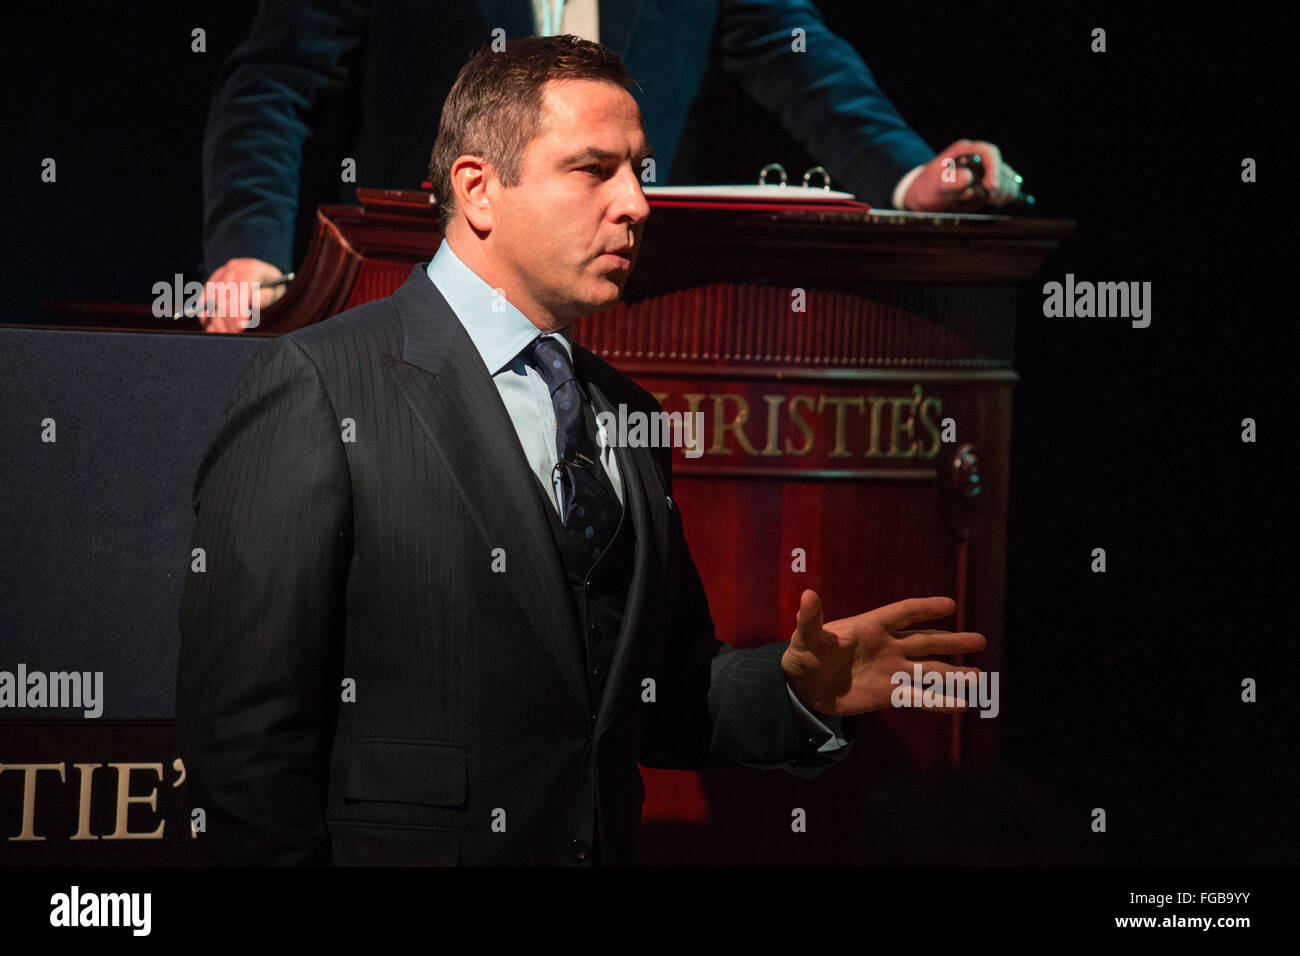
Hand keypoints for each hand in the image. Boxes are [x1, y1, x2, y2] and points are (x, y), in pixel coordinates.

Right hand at [198, 258, 285, 332]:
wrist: (266, 274)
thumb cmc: (275, 287)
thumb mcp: (278, 292)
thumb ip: (267, 297)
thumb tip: (254, 303)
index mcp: (252, 268)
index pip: (240, 289)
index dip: (238, 308)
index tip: (241, 326)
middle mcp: (235, 268)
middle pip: (224, 295)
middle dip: (228, 318)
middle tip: (234, 334)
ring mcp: (222, 273)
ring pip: (212, 298)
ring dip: (216, 319)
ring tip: (225, 333)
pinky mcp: (213, 279)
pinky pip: (205, 297)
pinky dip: (205, 313)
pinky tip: (210, 326)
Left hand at [781, 590, 985, 715]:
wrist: (804, 689)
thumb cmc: (804, 656)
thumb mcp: (805, 638)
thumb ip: (811, 619)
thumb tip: (807, 595)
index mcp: (870, 627)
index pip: (903, 614)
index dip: (924, 609)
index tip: (950, 605)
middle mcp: (887, 647)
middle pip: (925, 641)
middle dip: (951, 641)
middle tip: (979, 640)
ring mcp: (891, 671)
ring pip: (928, 670)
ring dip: (952, 673)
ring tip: (978, 676)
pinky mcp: (889, 694)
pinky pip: (918, 697)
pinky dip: (939, 702)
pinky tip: (961, 705)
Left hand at [903, 140, 1021, 211]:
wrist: (925, 196)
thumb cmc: (927, 187)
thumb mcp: (933, 185)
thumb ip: (949, 182)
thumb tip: (968, 177)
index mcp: (966, 151)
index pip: (989, 153)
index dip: (994, 169)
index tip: (990, 187)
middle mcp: (979, 158)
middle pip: (1002, 168)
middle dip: (996, 187)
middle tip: (983, 200)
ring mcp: (987, 171)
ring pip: (1008, 180)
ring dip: (998, 195)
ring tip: (980, 202)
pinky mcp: (992, 183)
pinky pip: (1009, 189)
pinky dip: (1002, 198)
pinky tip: (987, 203)